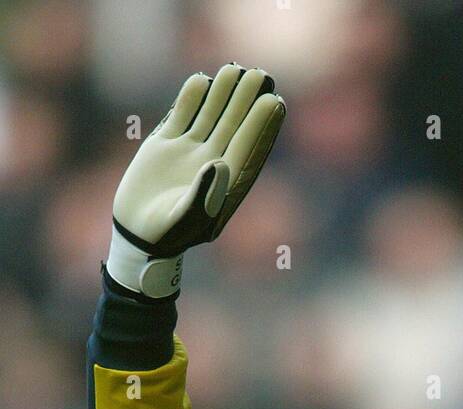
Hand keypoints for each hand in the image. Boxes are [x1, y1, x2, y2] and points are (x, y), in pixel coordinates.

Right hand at [107, 63, 285, 297]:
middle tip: (260, 75)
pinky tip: (202, 80)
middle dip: (246, 101)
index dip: (261, 126)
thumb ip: (205, 194)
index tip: (274, 103)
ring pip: (210, 116)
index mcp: (224, 184)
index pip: (247, 148)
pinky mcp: (165, 146)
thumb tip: (219, 163)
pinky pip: (181, 116)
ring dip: (222, 94)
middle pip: (233, 126)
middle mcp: (211, 164)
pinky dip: (190, 99)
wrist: (137, 235)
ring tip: (235, 69)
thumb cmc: (167, 235)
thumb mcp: (186, 220)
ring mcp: (188, 153)